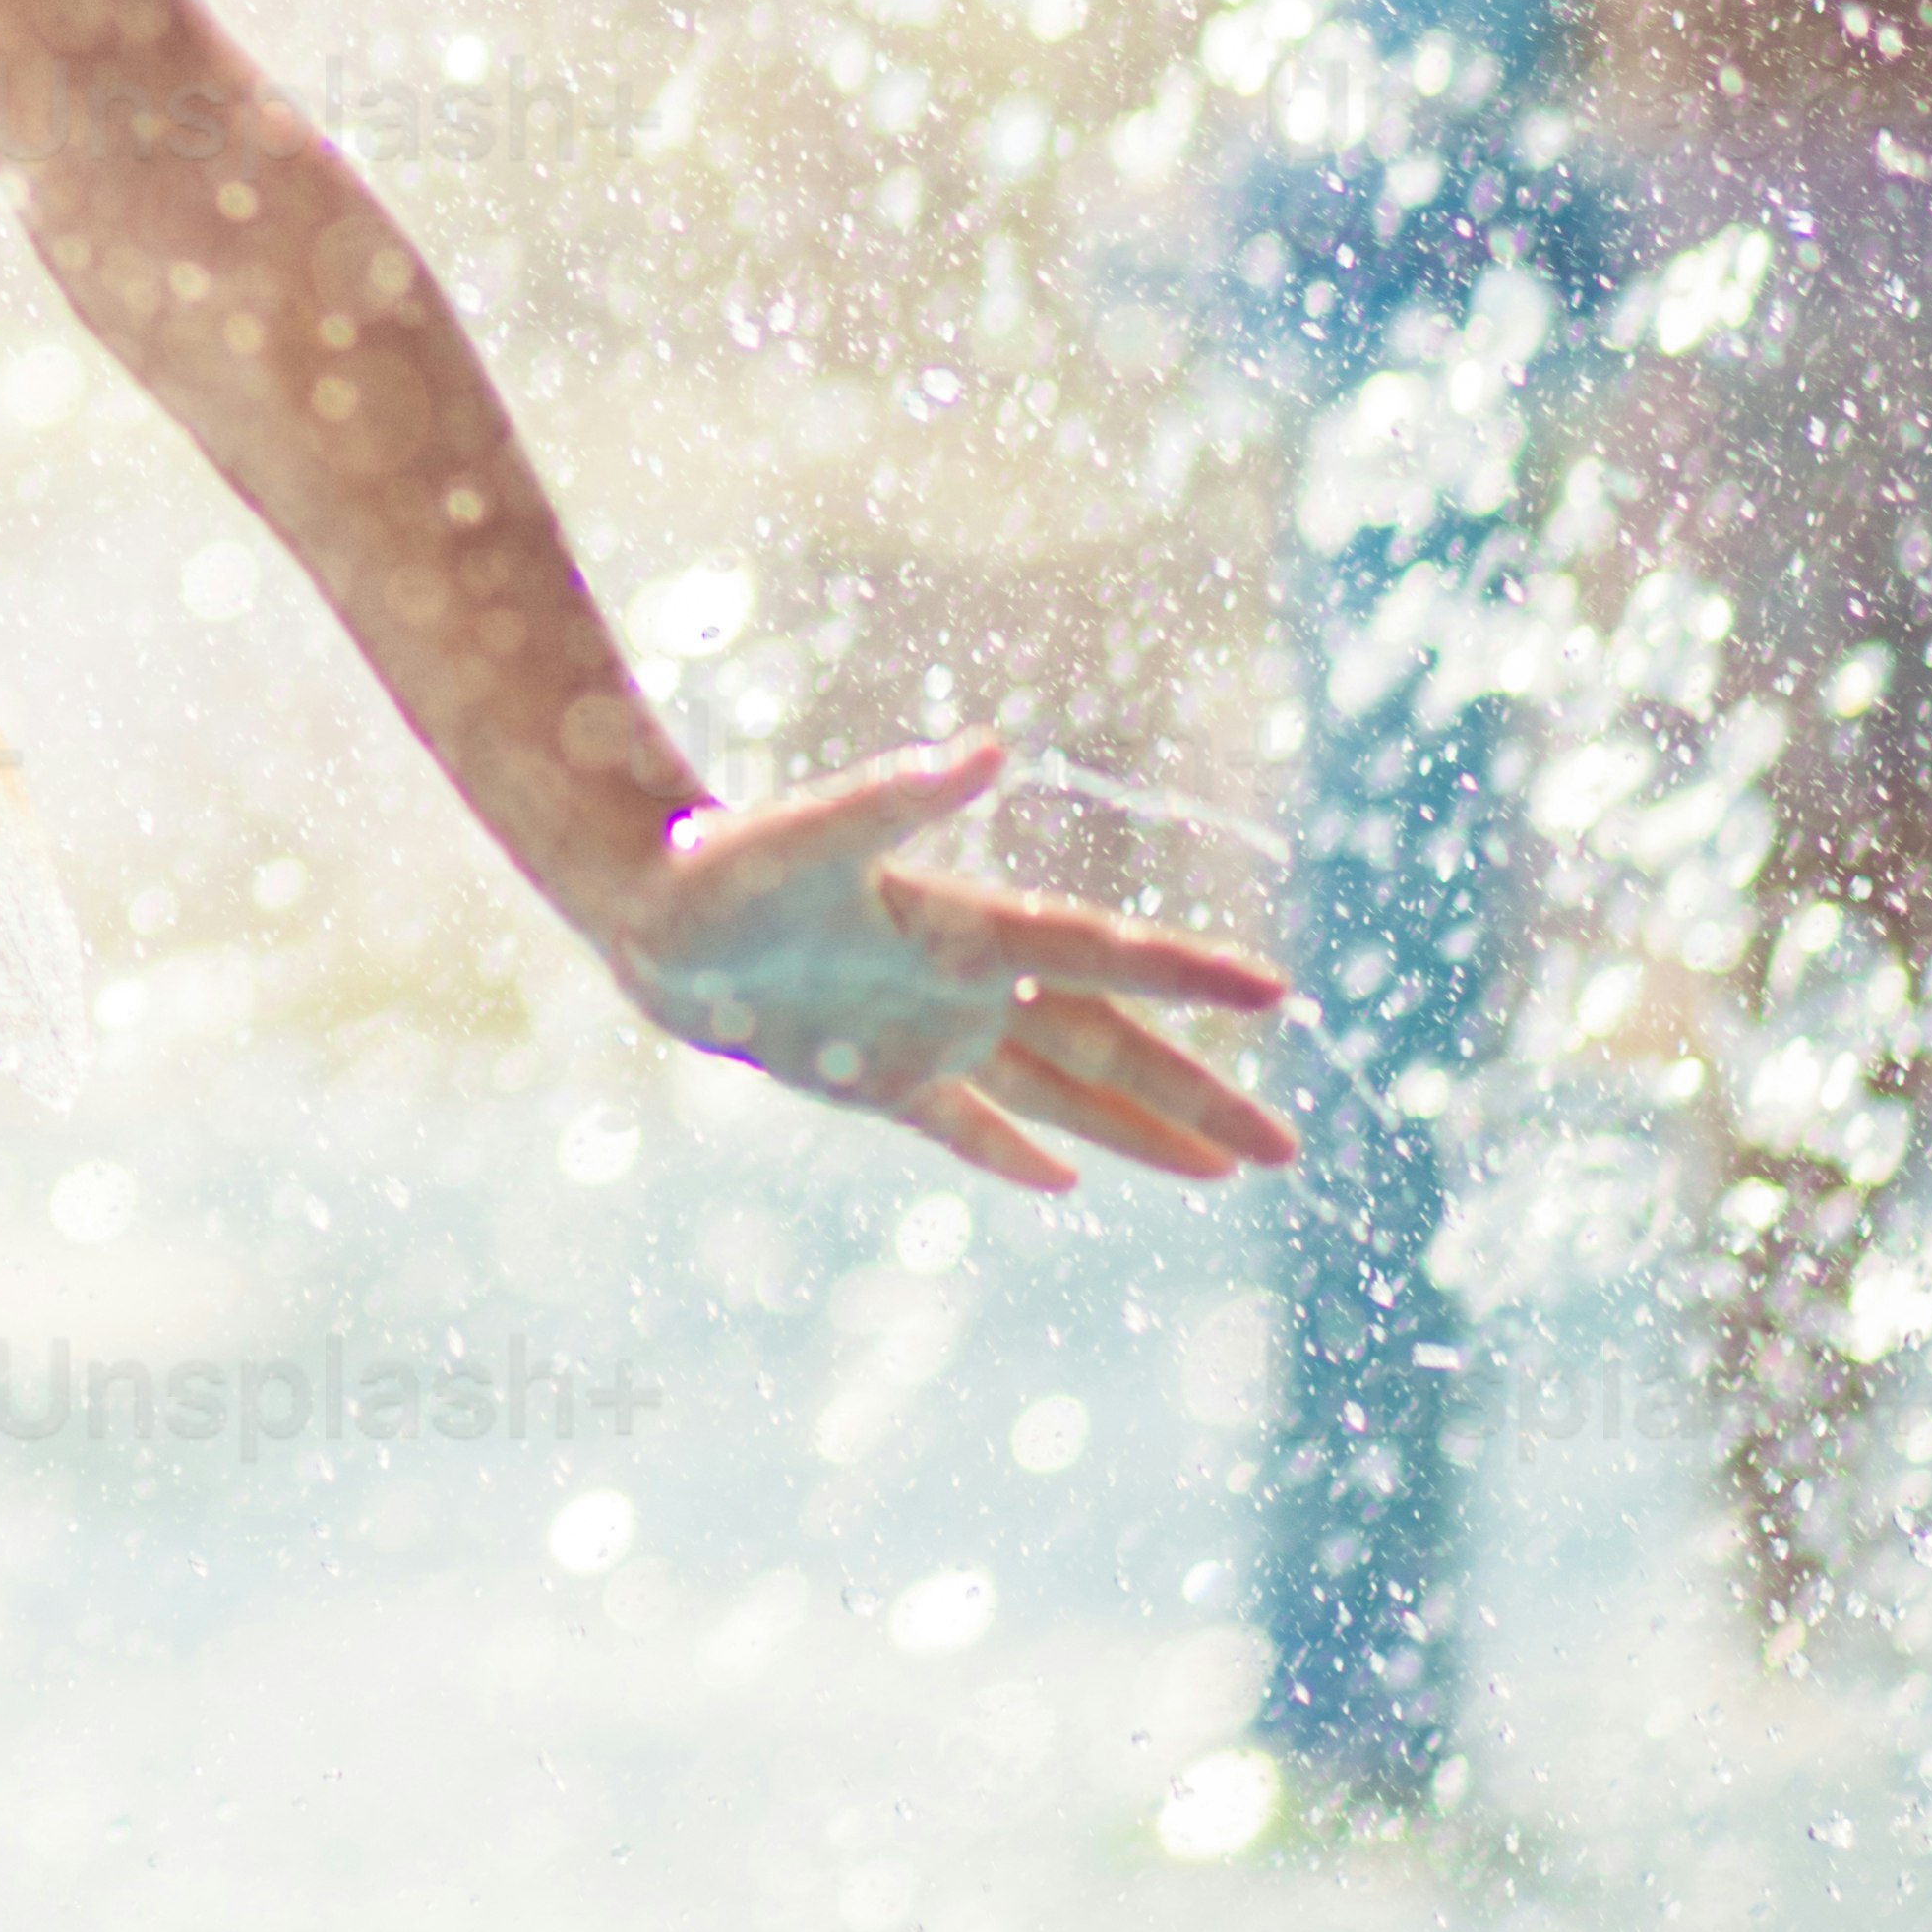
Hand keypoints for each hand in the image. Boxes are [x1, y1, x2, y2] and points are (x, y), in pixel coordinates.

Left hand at [600, 742, 1291, 1201]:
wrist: (642, 907)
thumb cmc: (721, 862)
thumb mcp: (808, 834)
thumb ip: (900, 796)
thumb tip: (988, 747)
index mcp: (968, 929)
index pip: (1101, 957)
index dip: (1187, 975)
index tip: (1278, 991)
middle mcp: (966, 984)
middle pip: (1107, 1047)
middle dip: (1198, 1096)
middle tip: (1288, 1148)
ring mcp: (928, 1033)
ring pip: (1059, 1093)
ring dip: (1140, 1133)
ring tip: (1230, 1170)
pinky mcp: (878, 1078)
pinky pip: (966, 1126)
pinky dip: (1016, 1156)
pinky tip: (1071, 1184)